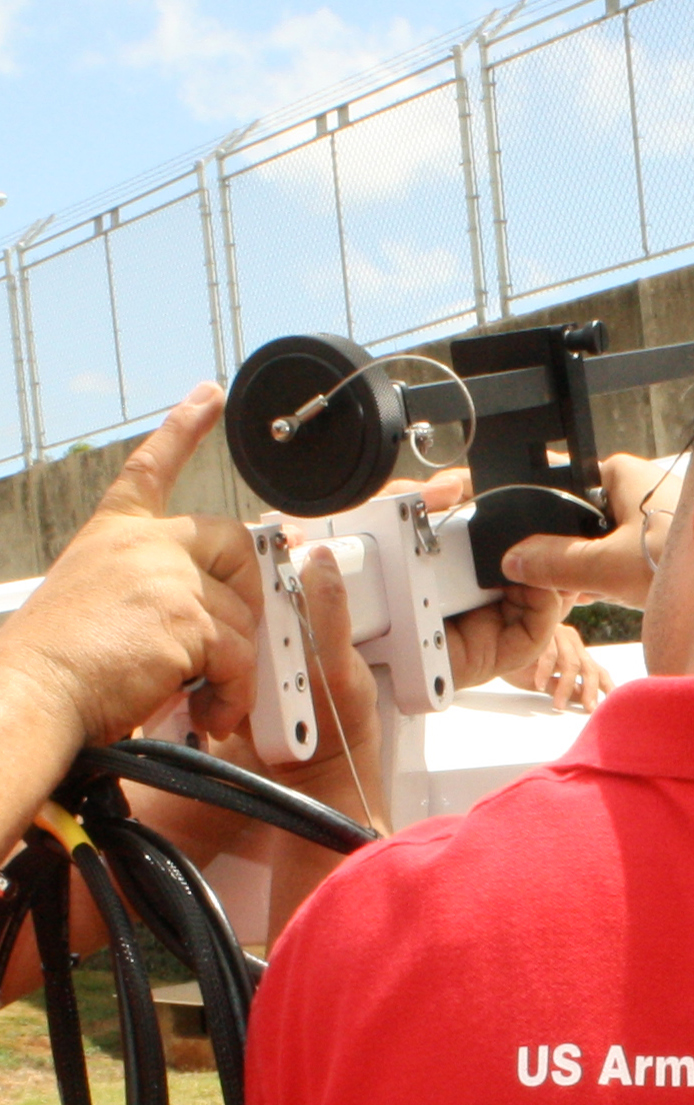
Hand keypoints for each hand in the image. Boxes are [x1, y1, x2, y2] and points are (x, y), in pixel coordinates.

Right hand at [0, 386, 259, 765]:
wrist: (34, 693)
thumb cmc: (59, 662)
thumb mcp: (96, 598)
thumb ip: (147, 585)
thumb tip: (200, 607)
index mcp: (114, 533)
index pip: (152, 467)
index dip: (184, 428)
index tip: (209, 394)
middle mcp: (142, 543)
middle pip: (235, 543)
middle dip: (247, 592)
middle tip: (227, 639)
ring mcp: (167, 575)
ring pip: (243, 613)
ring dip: (233, 664)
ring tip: (197, 694)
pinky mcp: (189, 617)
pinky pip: (242, 655)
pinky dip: (234, 691)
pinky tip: (207, 710)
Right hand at [499, 451, 679, 610]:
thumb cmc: (684, 563)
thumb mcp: (606, 566)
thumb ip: (555, 563)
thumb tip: (515, 560)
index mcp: (624, 473)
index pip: (566, 476)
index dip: (541, 504)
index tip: (519, 527)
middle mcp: (643, 488)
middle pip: (584, 513)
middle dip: (565, 547)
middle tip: (550, 576)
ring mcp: (659, 517)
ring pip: (605, 538)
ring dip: (588, 566)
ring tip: (577, 592)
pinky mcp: (671, 546)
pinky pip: (627, 555)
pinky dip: (612, 575)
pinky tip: (599, 597)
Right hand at [510, 621, 612, 712]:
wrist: (490, 641)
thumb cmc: (517, 662)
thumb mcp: (544, 681)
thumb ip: (564, 688)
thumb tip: (585, 701)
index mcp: (575, 652)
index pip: (597, 670)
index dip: (607, 687)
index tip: (615, 704)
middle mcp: (571, 641)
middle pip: (589, 668)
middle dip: (590, 691)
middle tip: (589, 710)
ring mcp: (558, 633)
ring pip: (571, 663)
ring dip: (565, 687)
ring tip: (558, 706)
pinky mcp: (542, 629)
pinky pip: (548, 654)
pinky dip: (545, 672)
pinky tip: (538, 686)